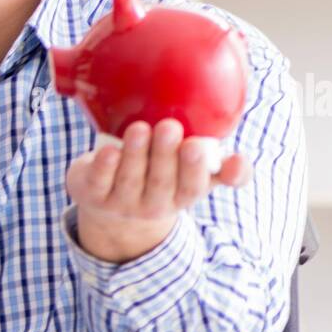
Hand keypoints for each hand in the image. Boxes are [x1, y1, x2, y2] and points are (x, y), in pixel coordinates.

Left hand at [64, 119, 249, 263]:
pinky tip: (107, 150)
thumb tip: (239, 161)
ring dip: (135, 154)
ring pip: (129, 179)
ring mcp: (121, 202)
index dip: (195, 170)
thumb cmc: (163, 177)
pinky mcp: (92, 193)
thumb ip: (223, 167)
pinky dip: (104, 166)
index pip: (193, 187)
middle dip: (165, 155)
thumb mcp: (195, 176)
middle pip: (161, 183)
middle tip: (169, 127)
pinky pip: (99, 181)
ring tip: (139, 129)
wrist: (112, 203)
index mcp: (181, 196)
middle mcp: (153, 204)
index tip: (196, 146)